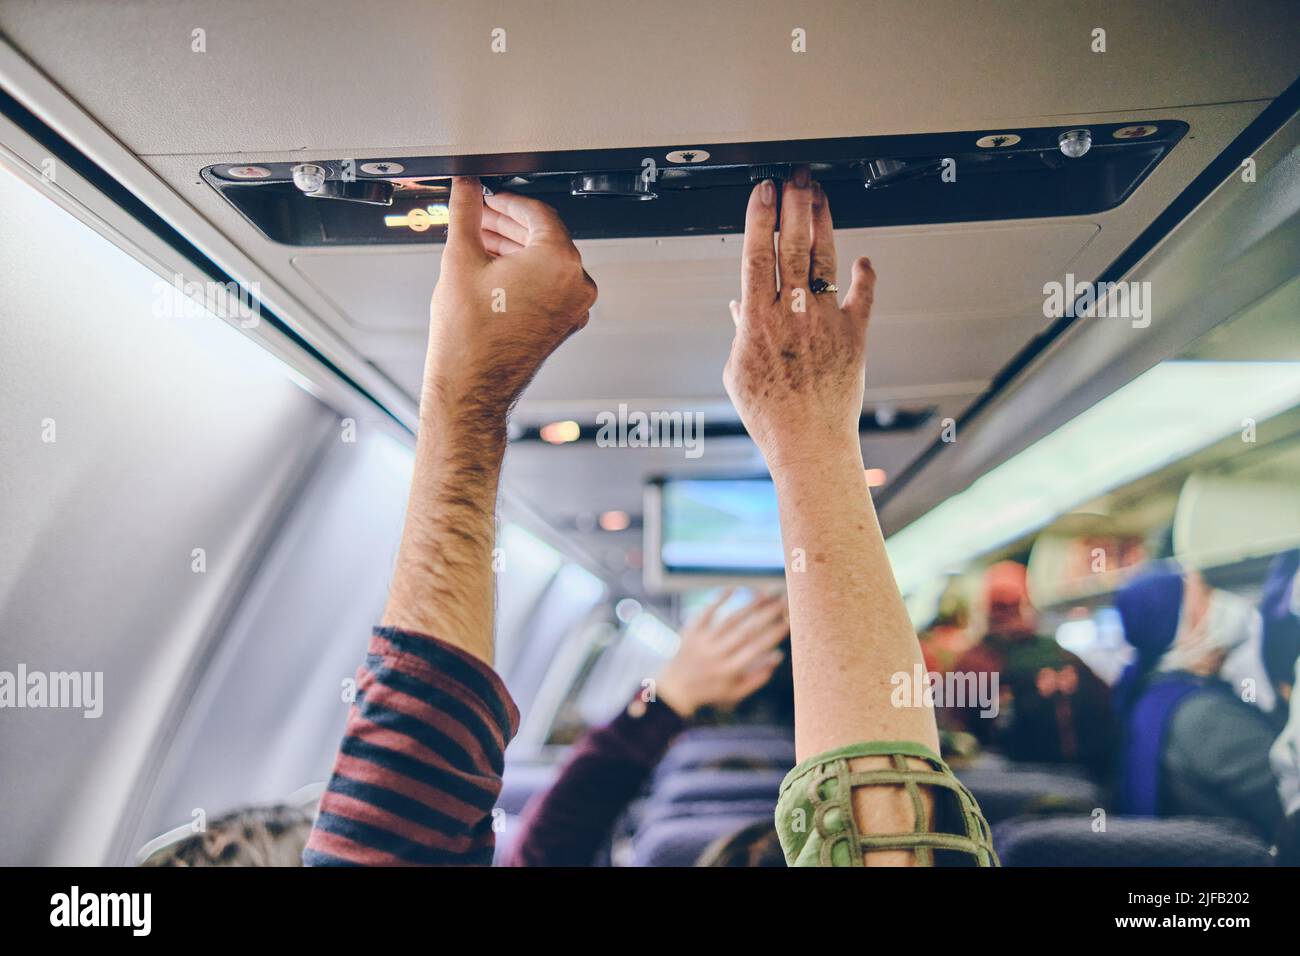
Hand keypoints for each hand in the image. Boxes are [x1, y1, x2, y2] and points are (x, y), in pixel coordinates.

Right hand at [423, 177, 596, 422]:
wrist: (471, 387)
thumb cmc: (469, 336)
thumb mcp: (460, 259)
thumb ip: (466, 212)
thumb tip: (466, 186)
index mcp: (559, 262)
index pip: (537, 213)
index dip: (507, 201)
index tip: (488, 198)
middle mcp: (576, 284)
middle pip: (544, 237)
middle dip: (508, 225)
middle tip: (479, 217)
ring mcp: (574, 307)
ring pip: (547, 262)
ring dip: (514, 248)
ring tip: (479, 242)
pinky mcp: (565, 324)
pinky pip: (549, 287)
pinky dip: (526, 274)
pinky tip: (494, 270)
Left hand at [656, 590, 789, 717]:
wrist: (676, 688)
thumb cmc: (712, 690)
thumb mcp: (737, 692)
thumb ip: (759, 677)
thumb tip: (779, 655)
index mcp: (730, 670)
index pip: (757, 648)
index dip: (775, 634)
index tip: (790, 621)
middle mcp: (717, 655)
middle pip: (747, 630)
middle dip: (767, 614)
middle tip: (784, 600)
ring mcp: (703, 642)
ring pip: (730, 619)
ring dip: (749, 604)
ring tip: (766, 593)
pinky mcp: (692, 632)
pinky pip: (707, 612)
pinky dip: (720, 599)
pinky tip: (736, 588)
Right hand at [723, 166, 875, 473]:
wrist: (808, 443)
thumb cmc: (769, 414)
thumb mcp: (738, 372)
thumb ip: (741, 333)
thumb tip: (738, 305)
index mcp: (758, 321)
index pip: (757, 255)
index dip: (761, 218)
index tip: (763, 190)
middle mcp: (792, 314)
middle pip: (792, 246)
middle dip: (795, 204)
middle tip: (797, 174)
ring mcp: (825, 322)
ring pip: (823, 260)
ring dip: (822, 222)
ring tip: (820, 193)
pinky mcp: (854, 336)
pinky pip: (862, 297)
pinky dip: (865, 275)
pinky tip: (865, 257)